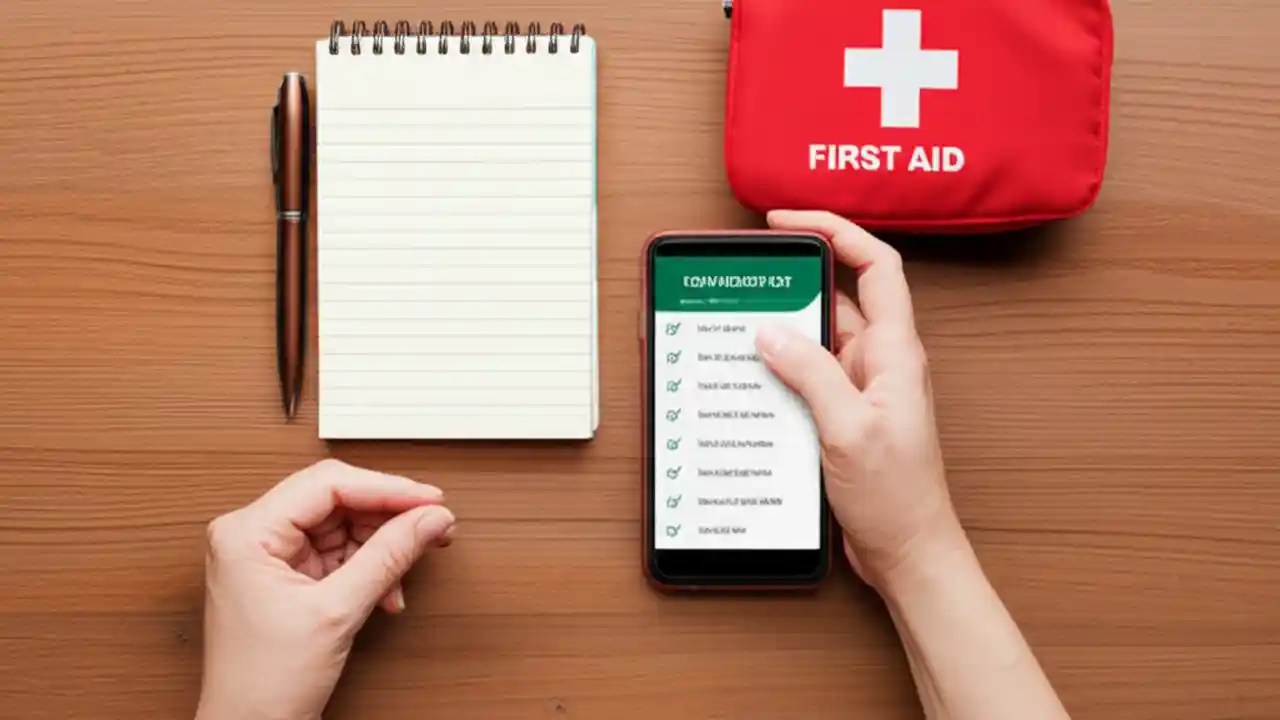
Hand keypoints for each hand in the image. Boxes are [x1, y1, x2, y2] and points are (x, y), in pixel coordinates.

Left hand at [196, 459, 454, 719]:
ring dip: (381, 547)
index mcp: (246, 532)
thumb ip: (388, 556)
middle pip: (337, 501)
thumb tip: (428, 519)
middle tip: (430, 526)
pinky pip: (338, 553)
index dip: (385, 489)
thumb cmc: (263, 684)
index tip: (427, 500)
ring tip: (409, 565)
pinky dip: (368, 567)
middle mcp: (251, 535)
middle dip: (387, 517)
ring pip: (342, 526)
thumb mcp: (336, 612)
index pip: (327, 485)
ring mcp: (268, 555)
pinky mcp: (285, 575)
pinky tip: (387, 589)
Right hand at [756, 210, 960, 589]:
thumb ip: (810, 373)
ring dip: (782, 332)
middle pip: (838, 297)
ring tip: (739, 326)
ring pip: (816, 339)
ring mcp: (861, 389)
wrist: (908, 551)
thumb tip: (770, 331)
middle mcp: (880, 362)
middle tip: (751, 272)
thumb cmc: (898, 496)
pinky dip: (780, 371)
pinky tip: (752, 378)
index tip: (788, 222)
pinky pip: (808, 377)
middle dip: (795, 279)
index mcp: (895, 352)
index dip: (836, 231)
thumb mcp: (848, 428)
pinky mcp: (843, 415)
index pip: (876, 265)